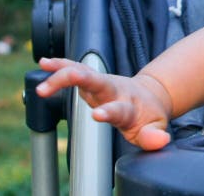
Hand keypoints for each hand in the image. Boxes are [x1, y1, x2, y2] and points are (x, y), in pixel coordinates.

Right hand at [36, 58, 173, 150]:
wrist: (151, 95)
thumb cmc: (148, 115)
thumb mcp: (154, 128)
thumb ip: (153, 136)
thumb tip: (160, 140)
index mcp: (127, 106)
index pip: (117, 109)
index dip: (108, 111)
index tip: (98, 114)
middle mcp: (113, 91)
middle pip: (96, 82)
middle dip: (78, 79)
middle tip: (58, 81)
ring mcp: (102, 83)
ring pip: (83, 73)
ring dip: (63, 72)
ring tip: (44, 73)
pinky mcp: (92, 79)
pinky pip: (76, 69)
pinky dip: (61, 65)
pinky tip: (44, 63)